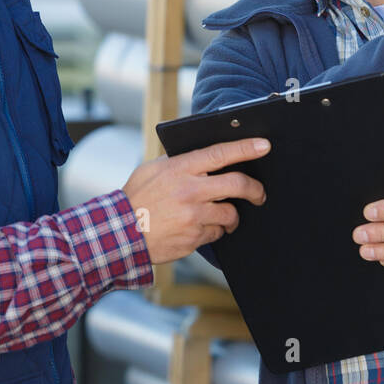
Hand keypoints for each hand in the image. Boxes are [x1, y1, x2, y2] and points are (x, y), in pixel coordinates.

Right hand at [121, 137, 268, 264]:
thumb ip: (176, 163)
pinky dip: (213, 231)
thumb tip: (200, 158)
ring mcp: (193, 215)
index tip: (264, 146)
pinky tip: (200, 228)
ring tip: (225, 217)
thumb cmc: (135, 199)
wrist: (119, 234)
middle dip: (255, 190)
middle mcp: (190, 190)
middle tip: (259, 194)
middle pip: (236, 185)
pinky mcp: (194, 237)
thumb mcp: (150, 170)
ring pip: (230, 213)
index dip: (246, 148)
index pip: (220, 153)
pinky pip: (216, 233)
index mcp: (180, 168)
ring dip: (231, 216)